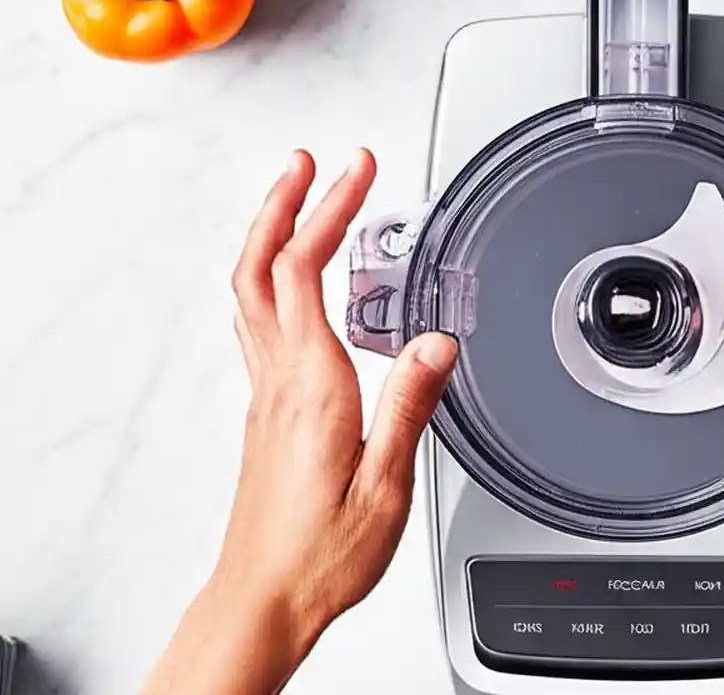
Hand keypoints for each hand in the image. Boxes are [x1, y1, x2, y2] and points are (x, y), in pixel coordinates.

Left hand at [143, 150, 457, 694]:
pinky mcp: (266, 415)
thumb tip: (435, 341)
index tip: (353, 170)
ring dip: (271, 235)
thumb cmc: (319, 555)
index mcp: (311, 389)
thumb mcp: (385, 484)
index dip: (325, 211)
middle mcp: (278, 384)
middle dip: (286, 203)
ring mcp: (265, 397)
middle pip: (261, 267)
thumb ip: (409, 404)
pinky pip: (259, 326)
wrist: (262, 600)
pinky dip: (274, 281)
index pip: (302, 272)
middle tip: (311, 162)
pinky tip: (296, 286)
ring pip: (250, 293)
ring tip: (299, 201)